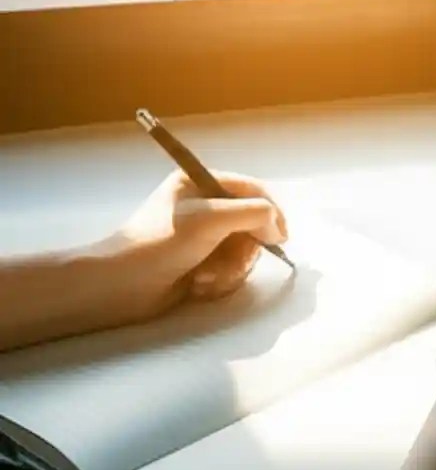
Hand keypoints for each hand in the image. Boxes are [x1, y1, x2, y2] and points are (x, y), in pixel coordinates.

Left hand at [104, 170, 287, 320]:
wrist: (121, 285)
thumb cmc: (161, 242)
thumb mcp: (211, 219)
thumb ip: (254, 214)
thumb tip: (277, 231)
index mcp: (200, 183)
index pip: (254, 189)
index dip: (272, 212)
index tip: (280, 239)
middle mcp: (204, 207)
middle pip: (252, 225)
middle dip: (243, 249)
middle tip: (229, 262)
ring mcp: (202, 236)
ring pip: (243, 251)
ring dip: (230, 269)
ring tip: (205, 278)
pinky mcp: (200, 262)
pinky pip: (230, 269)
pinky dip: (220, 280)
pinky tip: (198, 286)